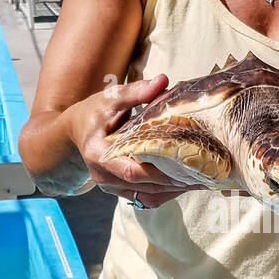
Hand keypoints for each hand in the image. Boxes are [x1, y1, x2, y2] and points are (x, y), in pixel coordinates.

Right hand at [64, 74, 191, 207]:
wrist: (75, 132)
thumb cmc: (94, 113)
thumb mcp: (111, 98)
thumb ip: (136, 92)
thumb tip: (163, 81)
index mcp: (98, 153)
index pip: (131, 169)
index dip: (159, 171)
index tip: (186, 165)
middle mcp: (102, 175)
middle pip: (143, 185)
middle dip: (174, 182)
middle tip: (204, 174)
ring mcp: (110, 186)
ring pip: (147, 195)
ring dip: (174, 190)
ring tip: (201, 180)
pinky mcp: (118, 190)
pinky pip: (145, 197)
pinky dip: (166, 192)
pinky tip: (186, 183)